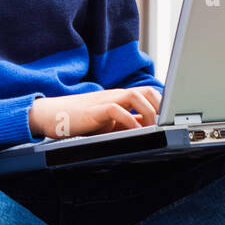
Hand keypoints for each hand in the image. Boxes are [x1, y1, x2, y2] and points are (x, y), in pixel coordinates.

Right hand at [28, 86, 162, 138]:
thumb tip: (149, 133)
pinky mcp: (95, 110)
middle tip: (164, 125)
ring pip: (136, 96)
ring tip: (153, 129)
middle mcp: (116, 96)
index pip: (150, 95)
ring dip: (148, 112)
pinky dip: (129, 121)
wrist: (52, 115)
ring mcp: (106, 101)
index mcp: (121, 99)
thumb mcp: (109, 124)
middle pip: (148, 91)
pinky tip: (135, 132)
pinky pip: (117, 110)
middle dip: (160, 107)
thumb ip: (127, 125)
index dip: (164, 105)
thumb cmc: (80, 121)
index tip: (172, 120)